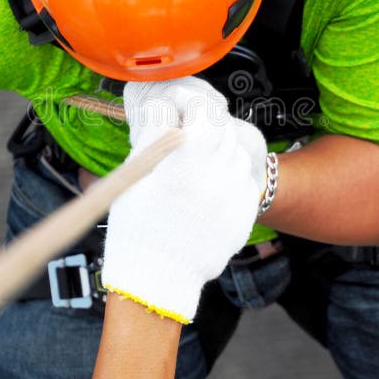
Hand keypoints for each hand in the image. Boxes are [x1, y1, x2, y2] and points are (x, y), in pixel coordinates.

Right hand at [101, 76, 266, 322]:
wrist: (160, 279)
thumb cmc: (137, 230)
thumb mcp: (134, 177)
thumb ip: (151, 136)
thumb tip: (160, 109)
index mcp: (184, 158)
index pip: (188, 105)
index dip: (175, 99)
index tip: (167, 103)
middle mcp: (215, 169)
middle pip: (215, 117)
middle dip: (198, 112)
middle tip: (181, 119)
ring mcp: (234, 188)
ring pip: (232, 141)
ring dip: (215, 138)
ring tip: (193, 153)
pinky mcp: (244, 205)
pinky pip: (241, 171)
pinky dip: (225, 165)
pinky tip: (206, 177)